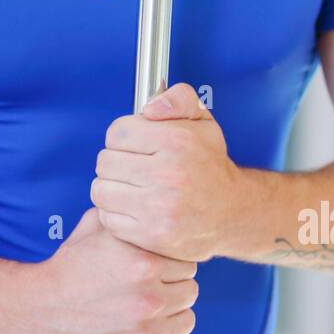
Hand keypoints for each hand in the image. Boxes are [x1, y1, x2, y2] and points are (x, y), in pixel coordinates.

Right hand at [34, 207, 197, 333]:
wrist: (37, 312)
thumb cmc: (68, 269)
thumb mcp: (95, 228)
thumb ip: (130, 217)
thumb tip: (153, 205)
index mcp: (144, 264)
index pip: (187, 263)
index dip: (170, 264)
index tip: (153, 269)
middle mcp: (150, 300)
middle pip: (190, 291)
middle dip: (171, 289)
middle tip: (146, 292)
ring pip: (186, 322)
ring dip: (169, 318)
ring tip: (141, 313)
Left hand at [89, 81, 239, 262]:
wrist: (233, 213)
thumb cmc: (210, 164)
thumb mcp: (203, 120)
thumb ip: (177, 99)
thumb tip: (148, 109)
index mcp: (177, 142)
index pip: (117, 132)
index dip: (123, 137)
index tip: (136, 145)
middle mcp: (168, 175)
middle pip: (104, 162)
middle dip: (115, 162)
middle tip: (133, 167)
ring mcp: (159, 208)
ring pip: (101, 190)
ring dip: (110, 188)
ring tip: (130, 187)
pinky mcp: (151, 235)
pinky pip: (108, 218)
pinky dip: (115, 213)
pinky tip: (134, 208)